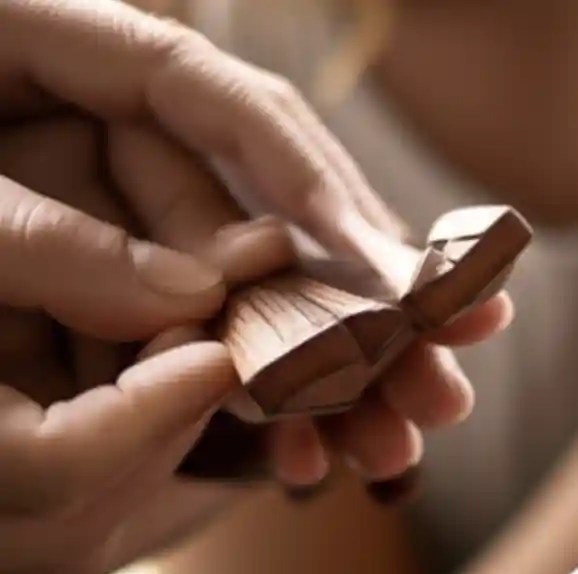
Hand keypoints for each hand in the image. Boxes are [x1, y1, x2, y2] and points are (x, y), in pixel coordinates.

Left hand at [0, 0, 512, 492]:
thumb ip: (36, 237)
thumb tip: (194, 295)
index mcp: (44, 37)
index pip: (212, 95)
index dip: (309, 178)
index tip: (381, 266)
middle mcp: (90, 115)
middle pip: (254, 188)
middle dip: (351, 288)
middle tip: (442, 359)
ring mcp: (98, 191)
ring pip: (242, 268)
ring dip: (327, 354)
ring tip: (400, 427)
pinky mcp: (97, 268)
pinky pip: (193, 316)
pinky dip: (252, 378)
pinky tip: (307, 435)